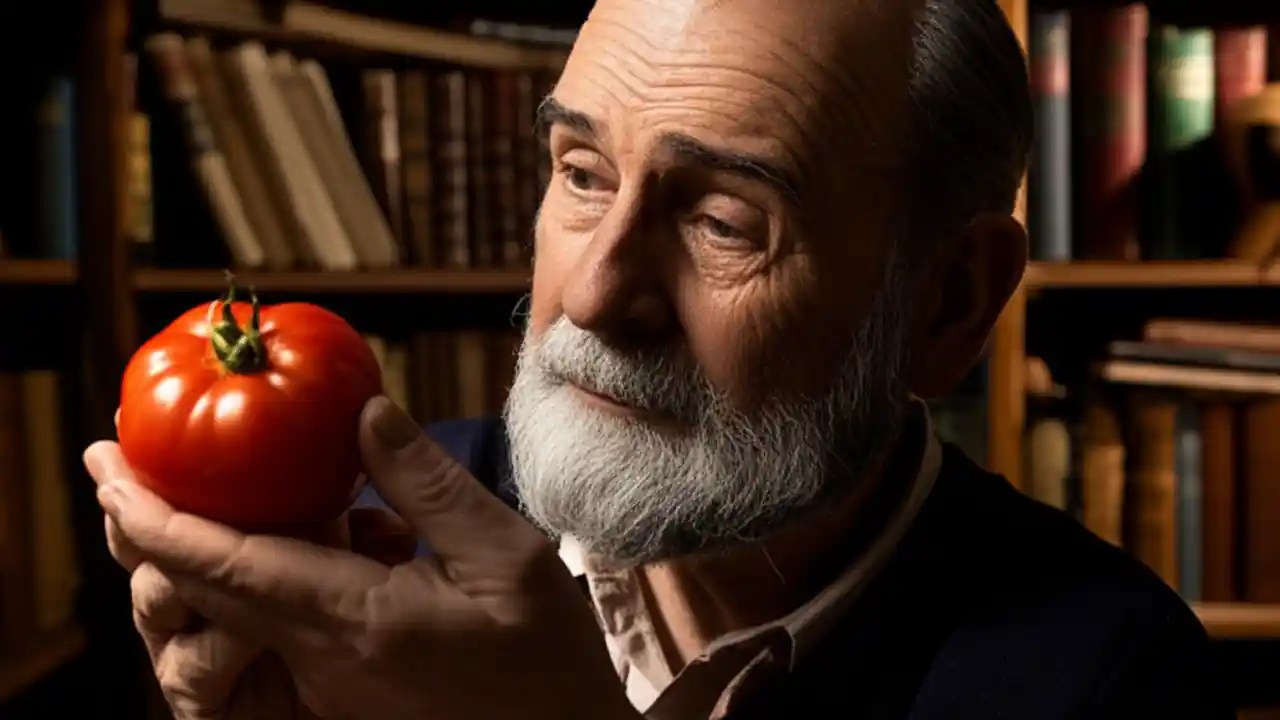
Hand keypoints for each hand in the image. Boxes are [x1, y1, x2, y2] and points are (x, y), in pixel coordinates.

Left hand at [84, 396, 635, 719]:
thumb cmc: (548, 663)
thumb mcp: (511, 559)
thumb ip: (429, 486)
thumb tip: (363, 412)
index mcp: (360, 621)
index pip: (229, 566)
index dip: (157, 518)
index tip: (110, 469)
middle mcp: (321, 661)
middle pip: (202, 591)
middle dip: (147, 527)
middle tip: (120, 461)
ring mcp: (322, 684)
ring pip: (226, 611)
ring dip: (194, 549)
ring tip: (194, 484)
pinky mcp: (335, 693)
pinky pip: (269, 628)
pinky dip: (251, 573)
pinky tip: (304, 530)